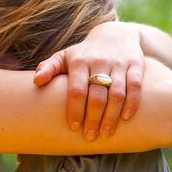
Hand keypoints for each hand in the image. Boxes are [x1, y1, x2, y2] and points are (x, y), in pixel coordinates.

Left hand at [32, 21, 144, 138]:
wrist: (116, 34)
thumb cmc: (85, 53)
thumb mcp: (65, 56)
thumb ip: (49, 67)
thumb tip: (36, 81)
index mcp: (79, 61)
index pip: (76, 90)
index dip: (75, 111)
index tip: (74, 127)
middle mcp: (99, 61)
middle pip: (96, 96)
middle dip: (92, 119)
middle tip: (89, 136)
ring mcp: (119, 64)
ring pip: (116, 94)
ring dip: (111, 116)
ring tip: (106, 133)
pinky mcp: (135, 65)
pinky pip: (135, 87)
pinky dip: (132, 103)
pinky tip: (125, 118)